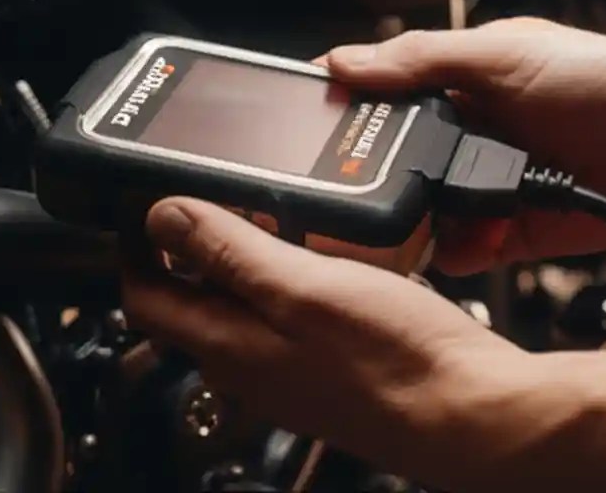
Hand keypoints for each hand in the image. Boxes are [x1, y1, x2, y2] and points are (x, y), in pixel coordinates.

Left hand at [123, 197, 518, 489]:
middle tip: (206, 192)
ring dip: (241, 254)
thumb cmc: (396, 361)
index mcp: (227, 346)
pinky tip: (319, 252)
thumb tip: (162, 216)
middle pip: (189, 299)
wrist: (472, 413)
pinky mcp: (327, 365)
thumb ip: (228, 251)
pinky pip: (286, 313)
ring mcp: (288, 368)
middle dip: (188, 243)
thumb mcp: (302, 286)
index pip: (144, 295)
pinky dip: (287, 274)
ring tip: (264, 209)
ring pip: (241, 304)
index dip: (134, 243)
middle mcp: (249, 364)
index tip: (140, 200)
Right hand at [325, 18, 605, 272]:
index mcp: (457, 88)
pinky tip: (459, 240)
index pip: (384, 102)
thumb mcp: (498, 53)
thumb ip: (420, 60)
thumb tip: (344, 60)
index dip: (349, 116)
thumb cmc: (598, 80)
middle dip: (376, 178)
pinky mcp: (508, 233)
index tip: (312, 129)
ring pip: (422, 214)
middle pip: (396, 165)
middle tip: (351, 189)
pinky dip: (453, 252)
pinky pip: (462, 251)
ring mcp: (485, 188)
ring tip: (405, 221)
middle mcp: (467, 139)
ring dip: (413, 220)